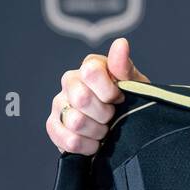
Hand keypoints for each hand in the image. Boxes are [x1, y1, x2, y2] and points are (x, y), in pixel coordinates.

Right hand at [45, 36, 148, 156]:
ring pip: (75, 121)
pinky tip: (95, 143)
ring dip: (97, 131)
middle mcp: (70, 82)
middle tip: (112, 116)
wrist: (125, 127)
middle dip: (104, 113)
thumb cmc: (131, 101)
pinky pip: (66, 139)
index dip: (109, 90)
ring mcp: (59, 104)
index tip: (120, 98)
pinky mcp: (53, 125)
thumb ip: (124, 66)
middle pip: (81, 98)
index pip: (91, 71)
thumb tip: (121, 43)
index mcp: (90, 67)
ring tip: (105, 130)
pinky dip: (86, 145)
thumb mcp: (135, 84)